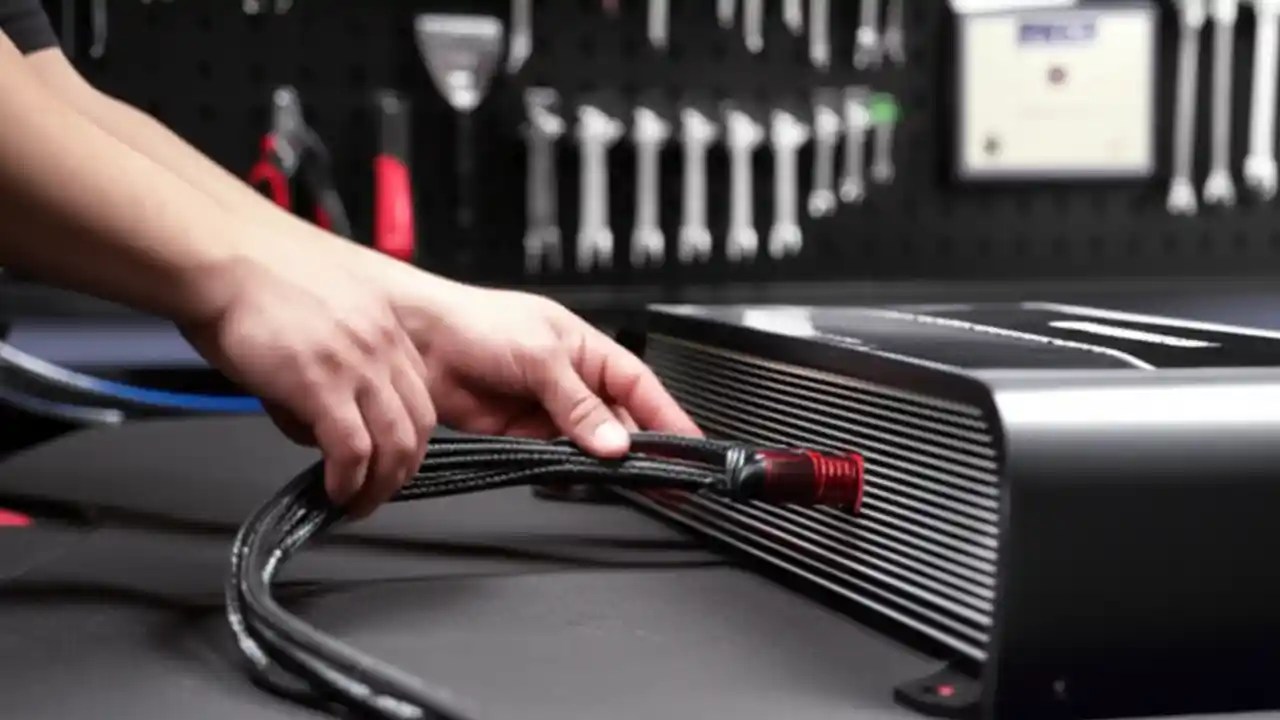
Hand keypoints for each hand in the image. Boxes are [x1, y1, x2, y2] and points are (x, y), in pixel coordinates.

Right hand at [179, 247, 433, 517]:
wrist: (220, 260)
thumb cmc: (250, 286)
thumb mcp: (311, 328)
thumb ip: (328, 377)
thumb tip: (317, 433)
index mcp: (384, 328)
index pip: (419, 396)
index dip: (409, 437)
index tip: (392, 460)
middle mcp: (381, 346)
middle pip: (418, 425)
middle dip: (402, 470)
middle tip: (378, 493)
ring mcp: (356, 365)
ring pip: (394, 444)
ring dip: (379, 485)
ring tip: (357, 504)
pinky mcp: (322, 384)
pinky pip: (352, 449)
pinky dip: (348, 480)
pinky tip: (334, 492)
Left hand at [390, 282, 700, 454]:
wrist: (417, 340)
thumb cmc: (475, 322)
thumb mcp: (542, 357)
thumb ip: (579, 404)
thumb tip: (613, 440)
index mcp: (588, 350)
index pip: (641, 387)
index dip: (668, 418)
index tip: (690, 449)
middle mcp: (573, 379)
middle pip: (621, 420)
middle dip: (642, 449)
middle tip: (665, 479)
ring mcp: (549, 407)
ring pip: (591, 443)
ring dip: (605, 462)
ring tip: (625, 481)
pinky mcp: (523, 432)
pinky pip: (558, 456)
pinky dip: (570, 469)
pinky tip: (578, 477)